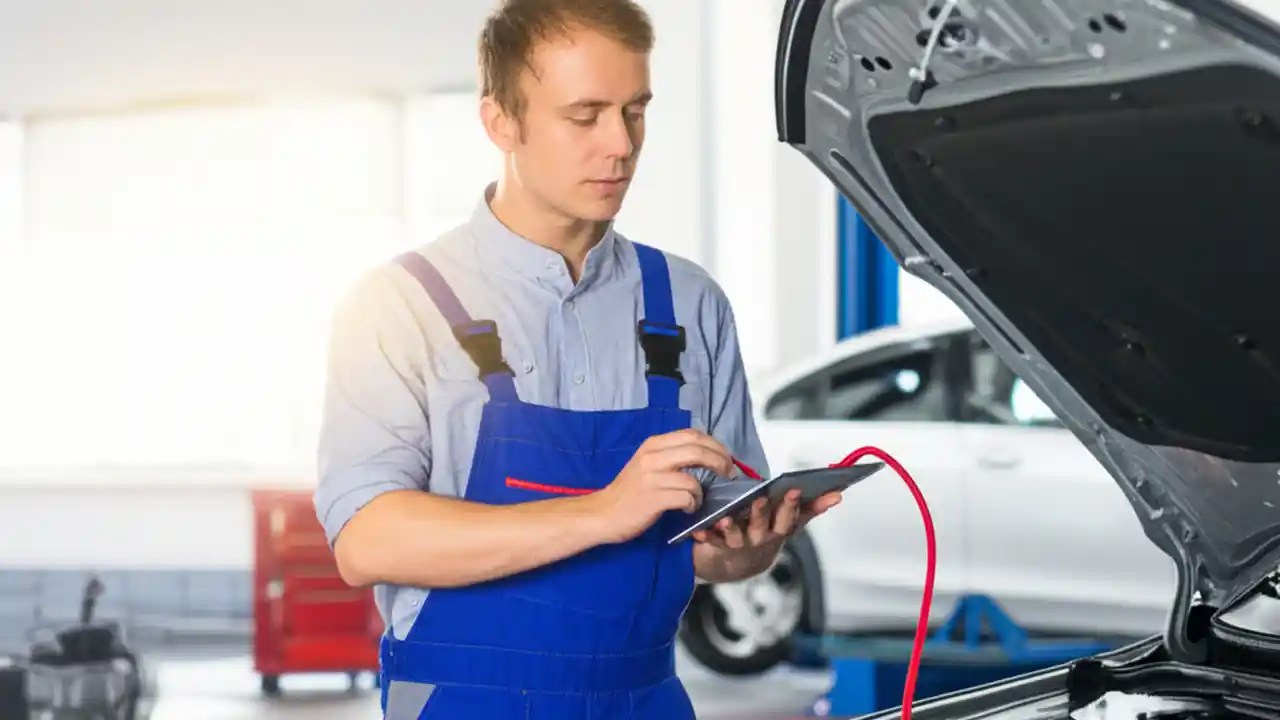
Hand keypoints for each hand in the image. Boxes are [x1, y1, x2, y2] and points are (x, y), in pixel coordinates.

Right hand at [588, 429, 733, 543]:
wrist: (603, 513)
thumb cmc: (629, 492)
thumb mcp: (647, 464)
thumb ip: (671, 456)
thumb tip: (706, 456)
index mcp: (653, 444)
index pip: (692, 434)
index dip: (715, 445)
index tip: (725, 457)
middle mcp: (652, 456)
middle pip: (698, 449)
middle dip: (720, 461)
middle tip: (728, 474)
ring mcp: (652, 477)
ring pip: (693, 477)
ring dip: (703, 490)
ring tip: (699, 498)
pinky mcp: (653, 498)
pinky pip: (685, 497)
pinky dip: (693, 503)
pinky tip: (687, 508)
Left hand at [691, 488, 842, 581]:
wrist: (737, 563)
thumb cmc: (766, 533)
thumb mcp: (790, 522)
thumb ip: (812, 508)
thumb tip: (838, 494)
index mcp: (779, 529)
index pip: (789, 517)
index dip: (791, 505)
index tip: (794, 490)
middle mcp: (761, 538)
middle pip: (763, 525)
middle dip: (762, 513)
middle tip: (760, 499)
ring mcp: (740, 544)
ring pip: (736, 537)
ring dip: (731, 528)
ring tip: (724, 519)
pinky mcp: (719, 546)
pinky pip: (711, 542)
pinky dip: (704, 536)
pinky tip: (698, 530)